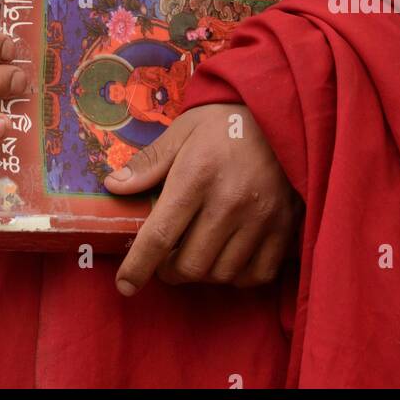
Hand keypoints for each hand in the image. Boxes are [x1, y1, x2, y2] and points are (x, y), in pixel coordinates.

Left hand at [103, 103, 302, 294]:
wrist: (283, 115)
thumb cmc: (225, 124)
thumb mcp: (183, 131)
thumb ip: (150, 162)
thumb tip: (114, 186)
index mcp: (197, 175)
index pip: (160, 235)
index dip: (138, 266)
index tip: (125, 284)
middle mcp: (230, 201)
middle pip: (190, 264)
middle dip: (169, 270)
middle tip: (165, 259)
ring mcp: (261, 218)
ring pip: (221, 274)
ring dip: (202, 272)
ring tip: (196, 252)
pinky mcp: (285, 228)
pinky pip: (256, 275)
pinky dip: (237, 275)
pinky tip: (228, 255)